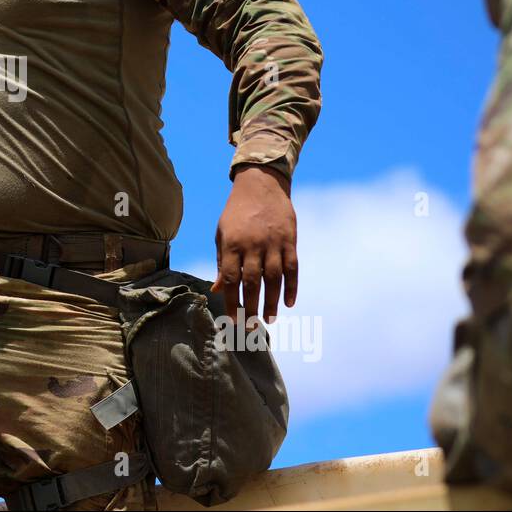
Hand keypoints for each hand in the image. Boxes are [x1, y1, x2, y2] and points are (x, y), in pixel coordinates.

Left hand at [212, 164, 297, 326]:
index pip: (231, 279)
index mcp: (232, 244)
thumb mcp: (222, 234)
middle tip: (251, 327)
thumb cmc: (236, 212)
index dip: (232, 301)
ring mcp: (273, 243)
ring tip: (269, 320)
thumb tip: (219, 290)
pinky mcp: (290, 240)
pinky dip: (292, 286)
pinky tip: (289, 303)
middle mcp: (252, 245)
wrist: (260, 184)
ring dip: (272, 302)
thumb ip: (222, 262)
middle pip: (252, 282)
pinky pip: (292, 268)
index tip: (232, 320)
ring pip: (273, 278)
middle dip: (251, 307)